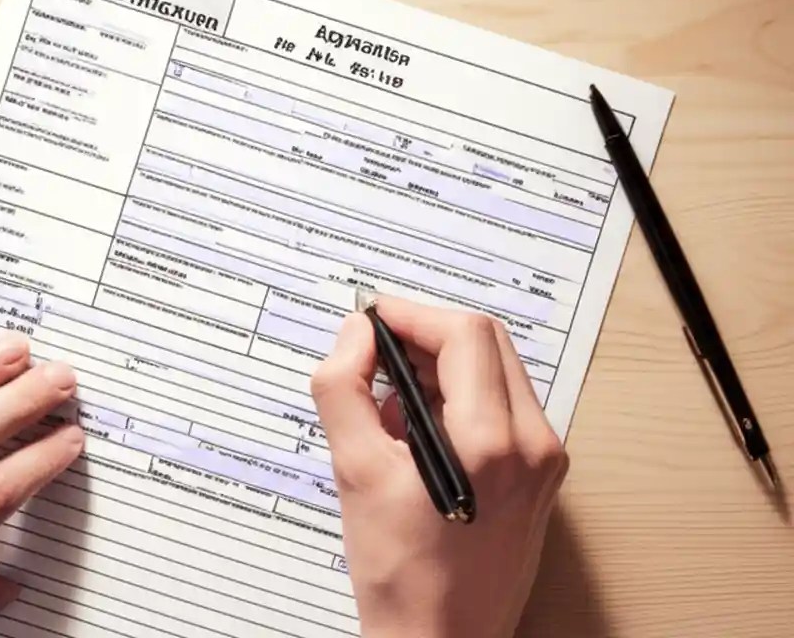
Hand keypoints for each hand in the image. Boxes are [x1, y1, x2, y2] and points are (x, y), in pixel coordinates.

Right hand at [311, 296, 567, 637]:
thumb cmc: (402, 575)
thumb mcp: (354, 472)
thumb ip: (344, 389)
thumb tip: (353, 336)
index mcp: (492, 442)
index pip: (462, 334)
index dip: (410, 314)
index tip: (370, 319)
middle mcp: (533, 445)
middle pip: (486, 342)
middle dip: (425, 335)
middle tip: (375, 353)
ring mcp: (545, 461)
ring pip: (496, 370)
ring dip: (441, 366)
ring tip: (389, 404)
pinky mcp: (541, 475)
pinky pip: (503, 405)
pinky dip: (459, 397)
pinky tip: (416, 431)